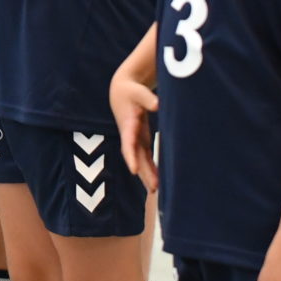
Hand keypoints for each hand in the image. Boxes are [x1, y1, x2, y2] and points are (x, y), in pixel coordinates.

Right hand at [110, 70, 159, 191]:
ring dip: (147, 174)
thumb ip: (147, 98)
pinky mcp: (141, 139)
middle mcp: (130, 135)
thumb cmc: (130, 90)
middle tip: (154, 188)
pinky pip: (146, 156)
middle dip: (144, 172)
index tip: (134, 170)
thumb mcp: (137, 91)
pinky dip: (151, 167)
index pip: (128, 144)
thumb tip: (158, 105)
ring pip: (141, 160)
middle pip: (136, 157)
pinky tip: (159, 180)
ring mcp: (135, 138)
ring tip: (156, 190)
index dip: (131, 157)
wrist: (121, 91)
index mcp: (127, 124)